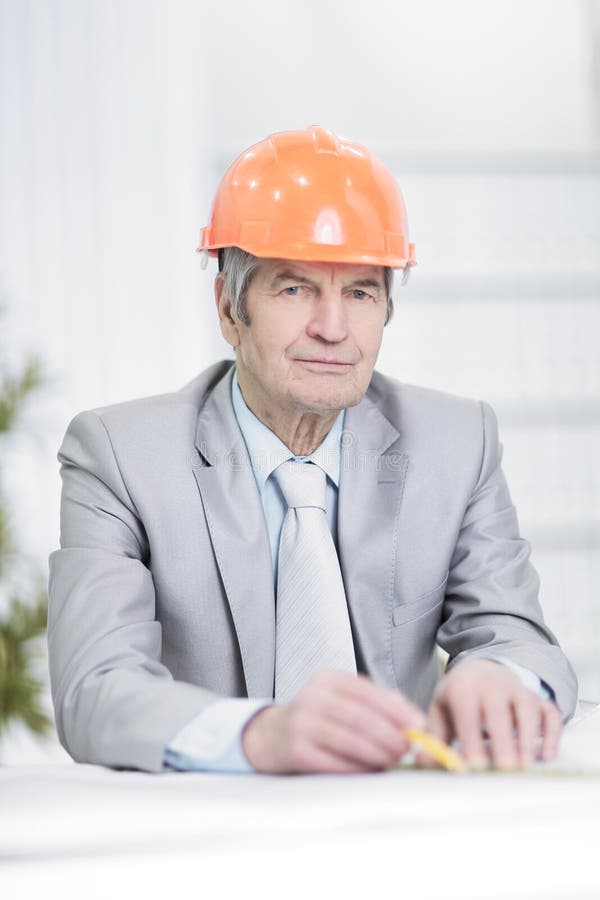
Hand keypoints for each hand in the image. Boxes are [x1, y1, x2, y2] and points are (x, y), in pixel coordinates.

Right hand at [241, 670, 425, 773]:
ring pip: (351, 740)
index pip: (369, 692)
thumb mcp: (340, 699)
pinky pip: (336, 762)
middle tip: (408, 748)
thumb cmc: (316, 718)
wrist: (270, 736)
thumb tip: (414, 720)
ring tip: (394, 759)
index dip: (398, 710)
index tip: (418, 725)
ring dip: (379, 753)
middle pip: (362, 717)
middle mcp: (313, 697)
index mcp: (328, 679)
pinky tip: (372, 769)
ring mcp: (302, 723)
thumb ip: (375, 703)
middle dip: (391, 735)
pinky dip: (359, 767)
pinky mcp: (297, 751)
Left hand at [425, 659, 562, 769]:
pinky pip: (550, 713)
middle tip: (504, 770)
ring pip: (527, 710)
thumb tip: (423, 761)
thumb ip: (434, 736)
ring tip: (524, 767)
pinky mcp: (537, 698)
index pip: (467, 712)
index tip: (473, 767)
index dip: (470, 739)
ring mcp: (518, 689)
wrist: (482, 669)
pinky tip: (546, 756)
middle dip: (502, 741)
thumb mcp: (442, 708)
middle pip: (499, 711)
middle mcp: (492, 684)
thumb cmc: (459, 694)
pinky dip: (551, 734)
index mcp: (463, 686)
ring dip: (528, 738)